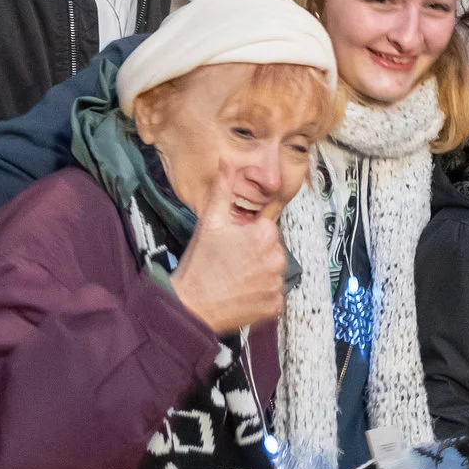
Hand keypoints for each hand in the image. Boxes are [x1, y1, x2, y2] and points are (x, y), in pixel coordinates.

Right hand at [171, 176, 287, 334]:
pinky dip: (261, 296)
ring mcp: (277, 285)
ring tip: (234, 280)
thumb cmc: (199, 263)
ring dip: (259, 275)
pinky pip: (272, 296)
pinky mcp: (274, 306)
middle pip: (272, 251)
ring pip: (272, 273)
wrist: (190, 306)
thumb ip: (222, 190)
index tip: (231, 246)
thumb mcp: (210, 222)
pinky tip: (241, 295)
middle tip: (230, 263)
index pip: (265, 230)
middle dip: (255, 255)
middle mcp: (277, 259)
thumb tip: (226, 161)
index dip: (247, 237)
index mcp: (265, 235)